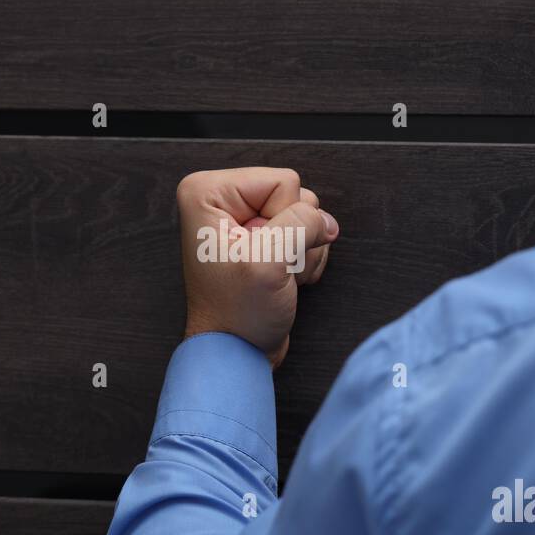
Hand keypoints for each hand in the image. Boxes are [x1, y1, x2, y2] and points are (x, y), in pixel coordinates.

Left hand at [176, 167, 339, 367]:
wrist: (236, 353)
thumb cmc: (236, 314)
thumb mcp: (268, 262)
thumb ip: (301, 225)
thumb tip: (325, 220)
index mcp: (209, 192)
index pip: (282, 181)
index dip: (285, 220)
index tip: (261, 253)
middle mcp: (224, 201)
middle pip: (295, 196)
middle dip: (295, 237)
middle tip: (270, 267)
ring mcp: (245, 221)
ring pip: (305, 217)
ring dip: (302, 252)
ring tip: (276, 277)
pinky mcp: (263, 240)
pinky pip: (305, 235)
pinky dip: (303, 261)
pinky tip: (284, 280)